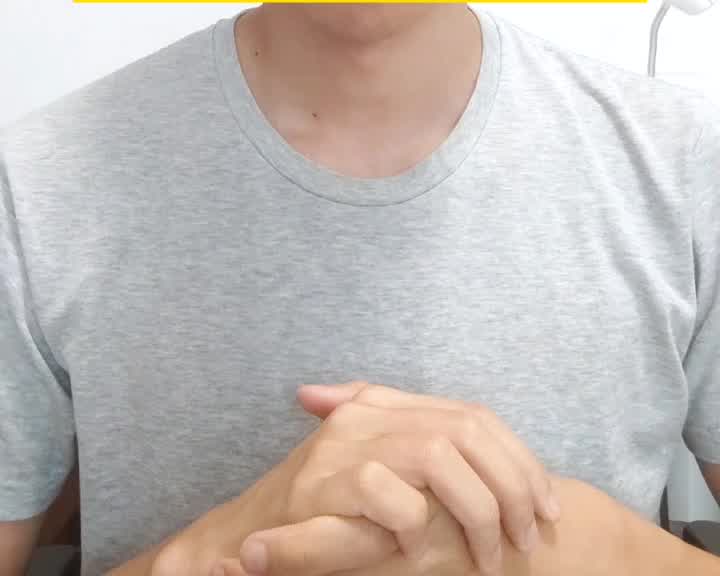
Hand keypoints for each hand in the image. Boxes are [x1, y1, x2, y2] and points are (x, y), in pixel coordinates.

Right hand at [221, 381, 561, 575]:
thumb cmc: (326, 513)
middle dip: (511, 480)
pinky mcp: (329, 481)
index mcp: (386, 406)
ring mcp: (349, 442)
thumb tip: (497, 457)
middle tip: (532, 531)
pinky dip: (416, 526)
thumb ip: (415, 450)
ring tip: (494, 554)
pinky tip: (423, 554)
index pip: (473, 415)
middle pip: (467, 427)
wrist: (249, 534)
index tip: (546, 502)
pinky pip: (393, 496)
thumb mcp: (375, 474)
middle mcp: (370, 414)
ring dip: (477, 508)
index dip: (517, 457)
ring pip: (439, 454)